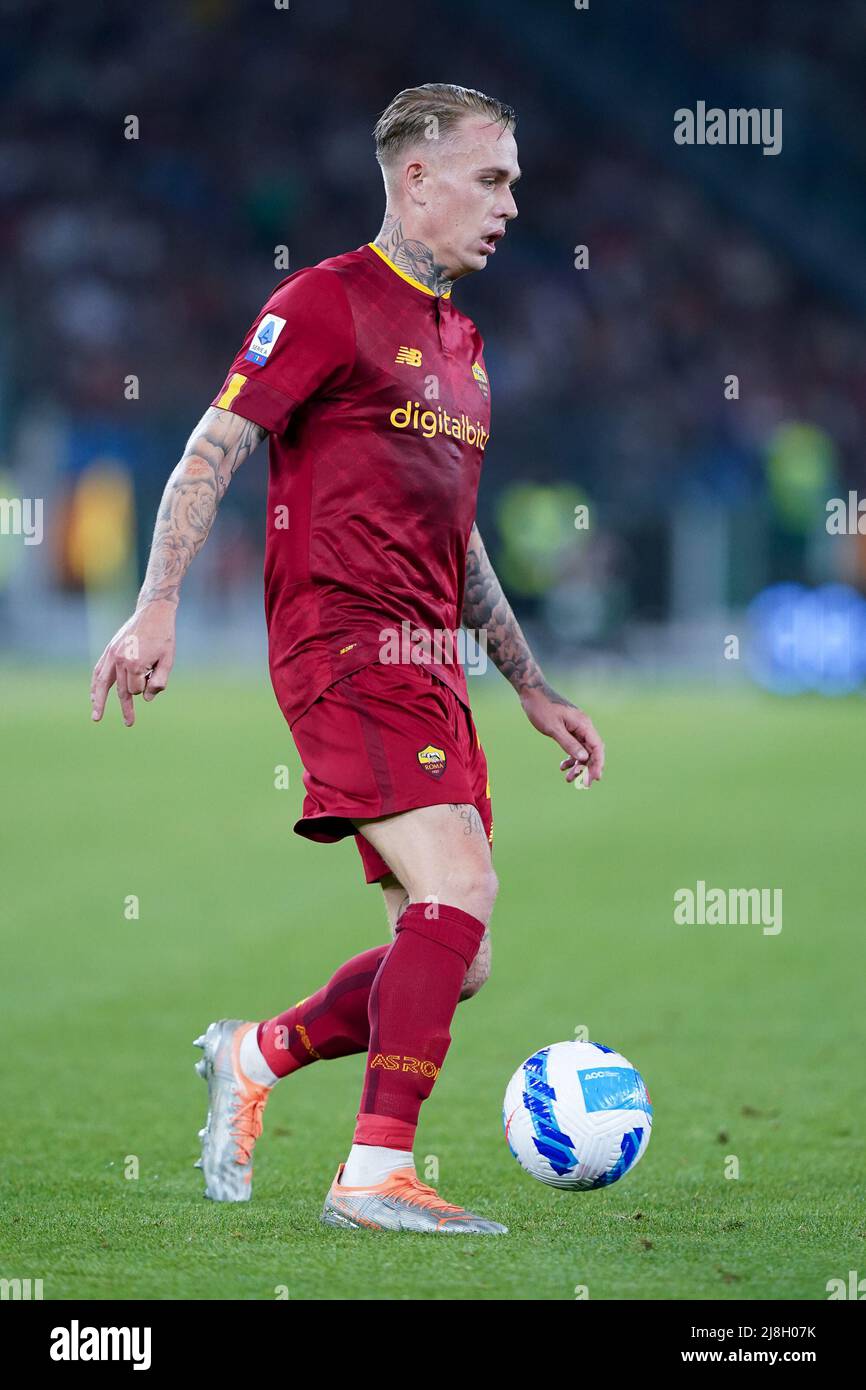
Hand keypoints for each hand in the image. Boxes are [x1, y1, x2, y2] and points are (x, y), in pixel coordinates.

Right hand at [90, 600, 175, 726]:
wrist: (153, 612)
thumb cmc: (164, 636)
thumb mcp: (168, 660)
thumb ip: (159, 682)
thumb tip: (145, 698)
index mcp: (135, 664)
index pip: (138, 690)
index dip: (148, 688)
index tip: (155, 675)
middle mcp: (120, 660)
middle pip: (123, 690)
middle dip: (127, 707)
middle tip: (129, 723)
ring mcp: (112, 654)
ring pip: (102, 684)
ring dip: (99, 701)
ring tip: (97, 717)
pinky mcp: (109, 649)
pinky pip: (98, 671)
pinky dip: (95, 685)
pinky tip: (93, 696)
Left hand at [519, 685, 604, 786]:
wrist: (531, 692)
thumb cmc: (541, 707)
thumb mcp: (553, 728)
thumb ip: (569, 744)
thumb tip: (584, 758)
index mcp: (583, 724)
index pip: (597, 747)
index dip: (598, 764)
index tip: (594, 779)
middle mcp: (583, 726)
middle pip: (592, 751)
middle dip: (588, 768)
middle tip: (583, 785)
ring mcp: (577, 727)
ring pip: (583, 751)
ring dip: (578, 765)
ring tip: (568, 779)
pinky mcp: (569, 728)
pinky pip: (575, 746)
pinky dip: (571, 757)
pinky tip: (563, 766)